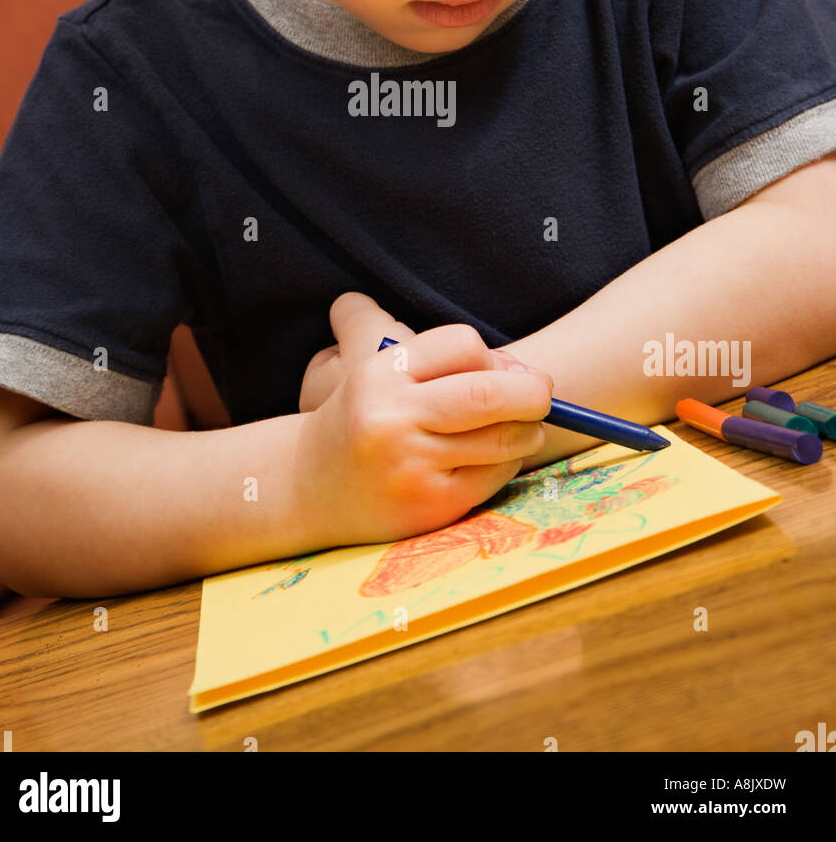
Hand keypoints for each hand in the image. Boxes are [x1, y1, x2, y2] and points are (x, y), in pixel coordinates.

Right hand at [294, 307, 553, 546]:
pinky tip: (498, 457)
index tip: (501, 368)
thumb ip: (434, 354)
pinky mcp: (430, 505)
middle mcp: (393, 419)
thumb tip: (519, 370)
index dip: (493, 355)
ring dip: (527, 429)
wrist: (306, 489)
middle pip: (492, 393)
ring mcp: (412, 466)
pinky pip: (495, 476)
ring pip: (503, 438)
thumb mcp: (373, 368)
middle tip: (542, 393)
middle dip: (534, 391)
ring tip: (523, 426)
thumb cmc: (358, 419)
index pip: (464, 344)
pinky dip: (509, 462)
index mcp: (380, 374)